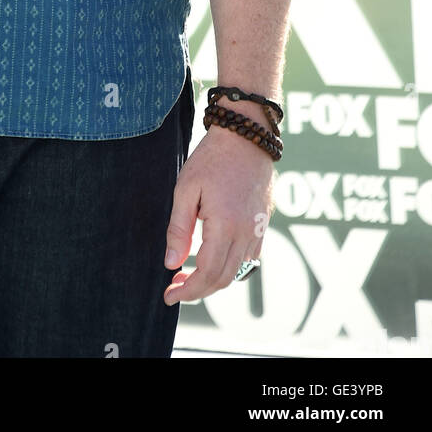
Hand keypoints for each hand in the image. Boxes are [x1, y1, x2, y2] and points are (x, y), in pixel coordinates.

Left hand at [162, 125, 274, 303]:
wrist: (246, 136)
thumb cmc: (211, 158)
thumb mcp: (186, 189)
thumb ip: (179, 228)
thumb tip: (171, 263)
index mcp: (226, 225)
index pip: (207, 273)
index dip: (187, 290)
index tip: (168, 295)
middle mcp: (246, 233)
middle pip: (223, 279)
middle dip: (197, 291)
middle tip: (174, 289)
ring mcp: (257, 230)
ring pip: (236, 271)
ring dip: (213, 281)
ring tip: (188, 277)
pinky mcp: (262, 225)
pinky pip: (248, 258)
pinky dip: (229, 267)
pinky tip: (211, 259)